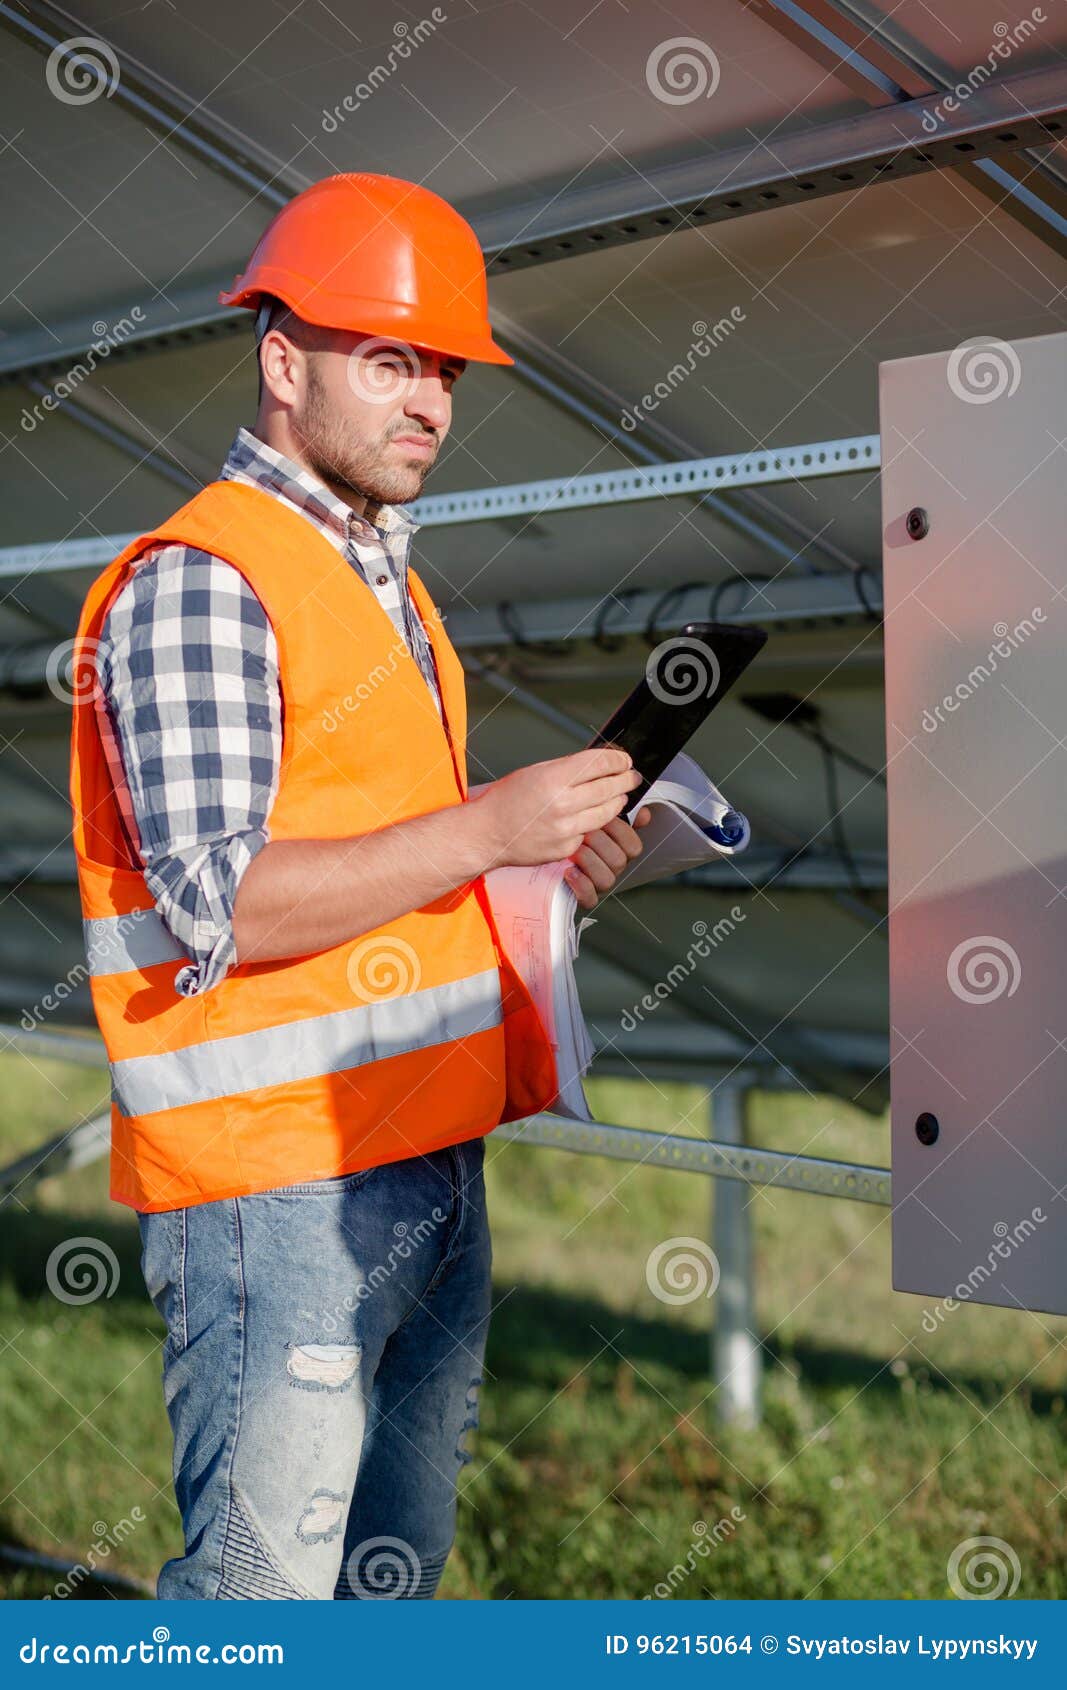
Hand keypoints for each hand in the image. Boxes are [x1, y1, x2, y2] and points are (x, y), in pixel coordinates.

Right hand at [470, 747, 643, 870]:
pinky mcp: (566, 848)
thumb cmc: (506, 800)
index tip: (624, 759)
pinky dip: (592, 823)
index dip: (618, 760)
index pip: (600, 764)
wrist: (487, 833)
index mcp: (554, 779)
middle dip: (625, 780)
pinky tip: (588, 816)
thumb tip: (597, 764)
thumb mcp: (535, 772)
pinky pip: (589, 832)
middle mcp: (562, 804)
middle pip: (610, 788)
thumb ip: (567, 768)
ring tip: (619, 795)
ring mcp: (566, 829)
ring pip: (607, 813)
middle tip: (631, 776)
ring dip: (617, 802)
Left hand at [564, 806, 652, 909]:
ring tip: (574, 852)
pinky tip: (569, 872)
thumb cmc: (573, 834)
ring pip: (607, 880)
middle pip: (619, 861)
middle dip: (599, 843)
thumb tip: (644, 813)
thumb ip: (619, 814)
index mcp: (619, 849)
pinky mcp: (583, 897)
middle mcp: (611, 868)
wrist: (546, 850)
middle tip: (583, 833)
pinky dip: (581, 885)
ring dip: (589, 862)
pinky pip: (590, 899)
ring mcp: (598, 883)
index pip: (633, 846)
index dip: (620, 832)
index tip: (603, 820)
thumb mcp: (595, 819)